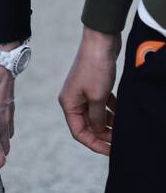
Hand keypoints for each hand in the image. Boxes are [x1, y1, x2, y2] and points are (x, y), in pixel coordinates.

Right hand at [58, 27, 119, 154]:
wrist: (101, 41)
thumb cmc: (95, 68)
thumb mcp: (98, 97)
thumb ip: (98, 118)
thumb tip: (99, 132)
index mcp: (69, 103)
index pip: (79, 132)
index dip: (94, 143)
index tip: (110, 150)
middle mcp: (74, 99)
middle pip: (88, 125)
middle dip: (103, 134)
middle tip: (119, 141)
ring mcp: (84, 92)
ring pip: (96, 115)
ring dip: (109, 123)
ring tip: (123, 128)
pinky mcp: (94, 85)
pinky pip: (101, 104)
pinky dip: (111, 110)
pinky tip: (122, 112)